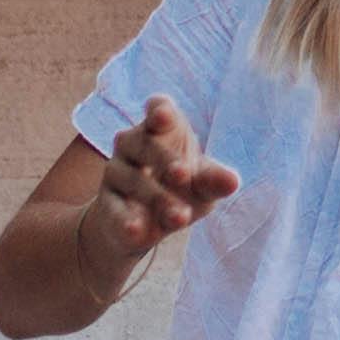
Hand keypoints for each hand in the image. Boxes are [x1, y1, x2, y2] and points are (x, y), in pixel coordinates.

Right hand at [88, 97, 240, 268]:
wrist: (141, 227)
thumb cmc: (178, 191)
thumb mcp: (201, 187)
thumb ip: (214, 181)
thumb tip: (233, 182)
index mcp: (159, 130)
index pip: (157, 109)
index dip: (159, 110)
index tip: (164, 115)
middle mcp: (132, 143)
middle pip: (145, 143)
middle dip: (165, 158)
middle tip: (183, 174)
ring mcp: (116, 172)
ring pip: (134, 180)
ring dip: (158, 198)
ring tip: (181, 218)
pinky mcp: (106, 203)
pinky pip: (114, 209)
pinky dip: (125, 220)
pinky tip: (136, 230)